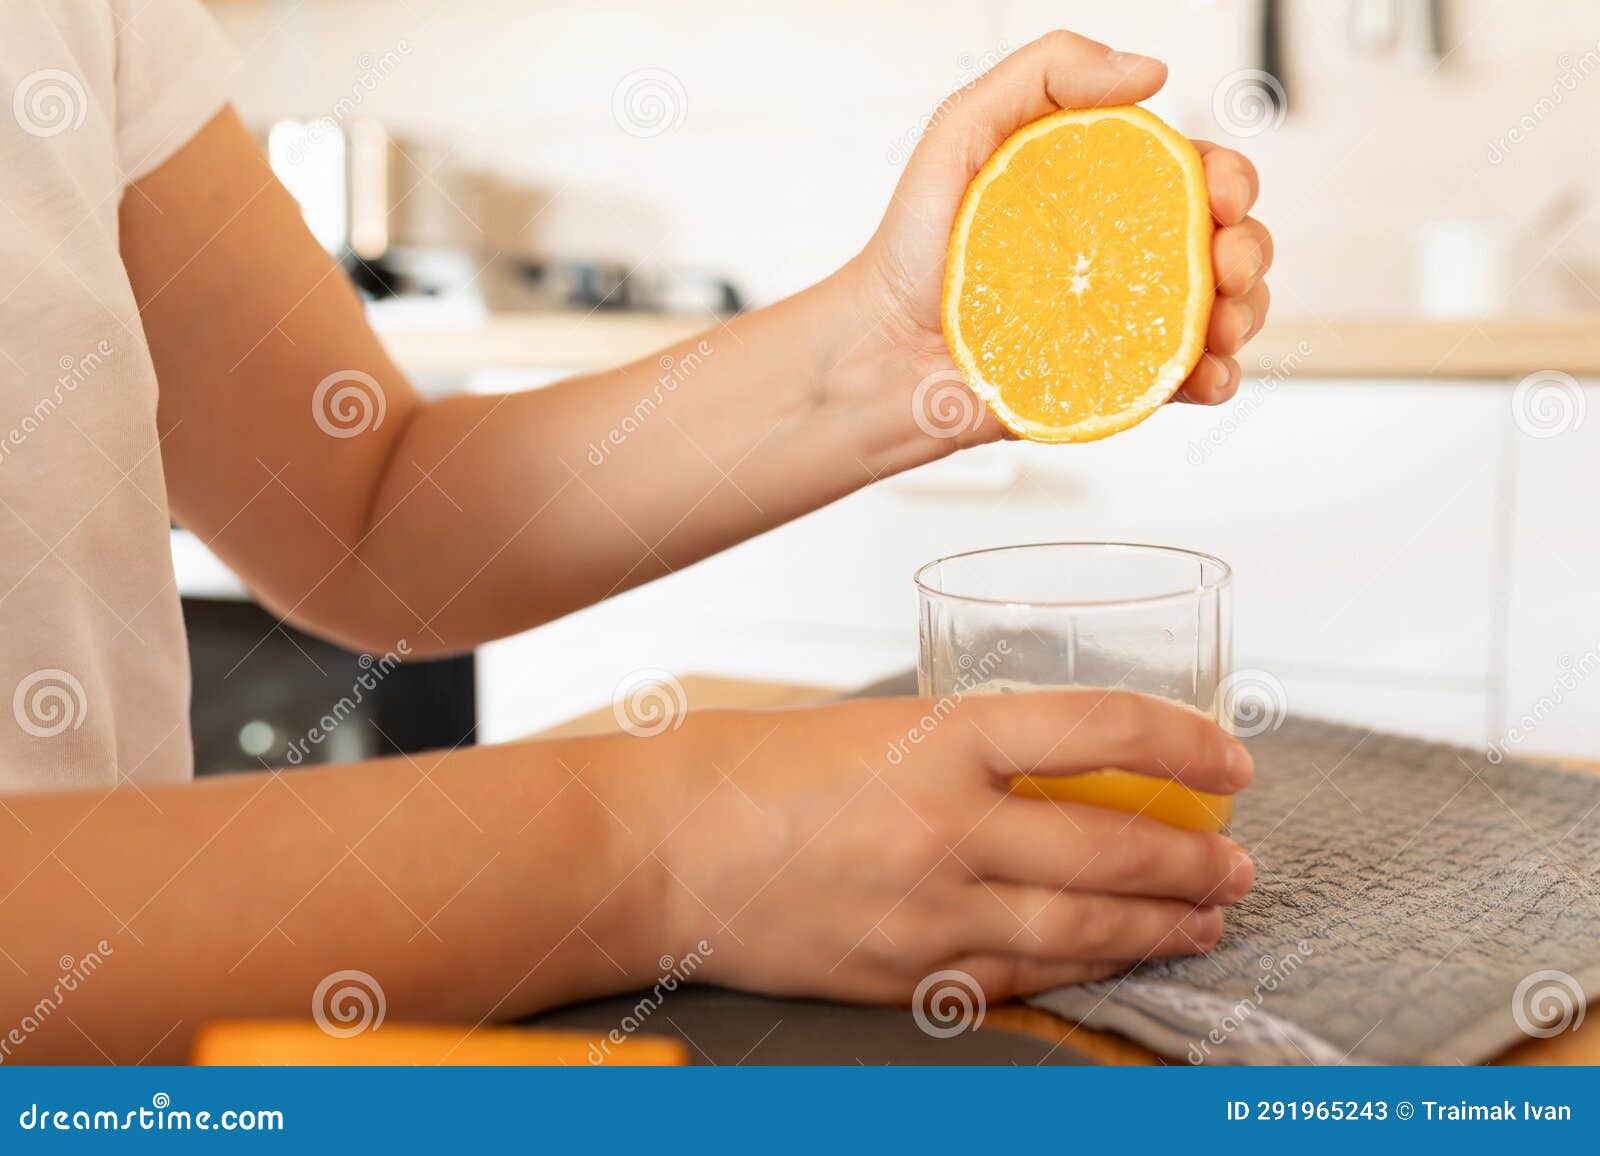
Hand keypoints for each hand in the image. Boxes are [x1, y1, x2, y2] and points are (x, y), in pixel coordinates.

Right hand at [638, 690, 1254, 1005]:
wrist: (661, 845)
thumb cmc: (759, 770)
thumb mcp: (881, 725)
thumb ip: (975, 750)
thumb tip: (1074, 772)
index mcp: (941, 738)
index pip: (1104, 730)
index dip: (1188, 742)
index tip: (1230, 758)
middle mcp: (947, 827)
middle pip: (1115, 847)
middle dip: (1195, 860)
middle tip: (1238, 860)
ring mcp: (930, 913)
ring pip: (1084, 929)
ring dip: (1162, 926)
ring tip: (1207, 918)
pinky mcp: (906, 976)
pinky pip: (1021, 980)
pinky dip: (1082, 970)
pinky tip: (1114, 959)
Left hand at [837, 31, 1272, 446]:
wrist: (882, 350)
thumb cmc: (914, 246)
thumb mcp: (965, 127)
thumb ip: (1047, 72)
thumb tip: (1149, 72)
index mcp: (1105, 192)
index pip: (1198, 175)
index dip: (1230, 179)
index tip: (1221, 194)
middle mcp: (1123, 255)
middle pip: (1228, 244)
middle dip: (1251, 250)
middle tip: (1227, 265)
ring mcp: (1123, 321)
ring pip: (1225, 314)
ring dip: (1246, 315)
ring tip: (1220, 324)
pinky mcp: (1113, 382)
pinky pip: (1187, 383)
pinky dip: (1216, 380)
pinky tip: (1203, 375)